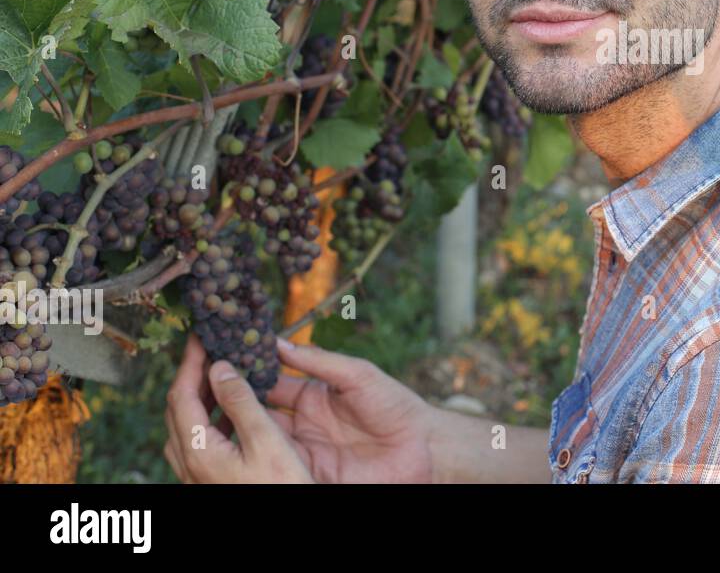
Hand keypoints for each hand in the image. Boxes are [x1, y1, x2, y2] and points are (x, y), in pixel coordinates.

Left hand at [163, 334, 313, 482]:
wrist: (287, 525)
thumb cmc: (280, 487)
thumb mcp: (266, 441)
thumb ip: (241, 402)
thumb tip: (219, 367)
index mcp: (197, 451)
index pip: (181, 395)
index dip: (189, 361)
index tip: (200, 336)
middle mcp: (188, 463)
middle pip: (177, 408)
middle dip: (192, 374)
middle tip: (210, 349)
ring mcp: (195, 473)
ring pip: (186, 424)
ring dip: (200, 394)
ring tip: (222, 372)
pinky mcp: (208, 478)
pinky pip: (197, 438)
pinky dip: (209, 414)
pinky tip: (232, 409)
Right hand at [165, 334, 438, 482]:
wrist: (424, 446)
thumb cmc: (397, 405)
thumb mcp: (357, 375)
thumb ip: (318, 362)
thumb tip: (278, 342)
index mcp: (310, 396)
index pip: (267, 382)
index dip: (243, 372)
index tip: (215, 357)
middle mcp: (299, 423)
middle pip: (253, 412)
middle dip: (228, 401)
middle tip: (197, 386)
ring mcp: (301, 450)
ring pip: (256, 440)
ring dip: (233, 430)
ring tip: (202, 417)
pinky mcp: (308, 474)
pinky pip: (275, 466)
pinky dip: (253, 459)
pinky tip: (232, 450)